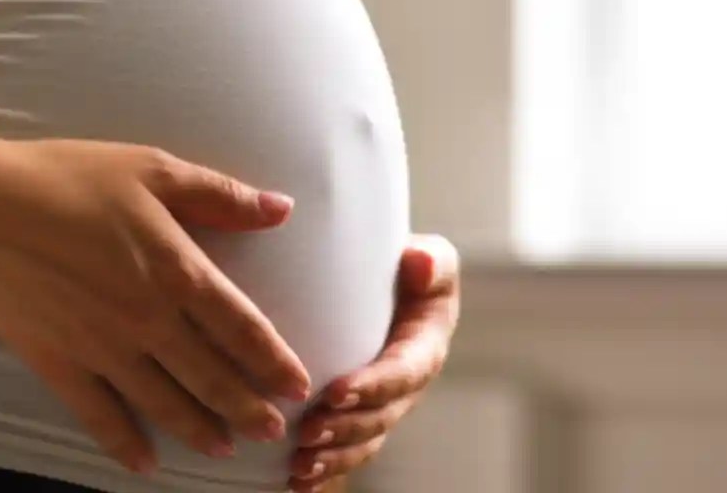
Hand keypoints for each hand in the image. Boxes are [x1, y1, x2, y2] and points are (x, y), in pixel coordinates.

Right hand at [0, 138, 311, 473]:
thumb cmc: (69, 178)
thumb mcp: (154, 171)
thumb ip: (221, 195)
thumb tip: (282, 209)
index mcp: (178, 272)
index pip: (242, 328)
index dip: (274, 360)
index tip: (298, 385)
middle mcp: (148, 320)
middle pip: (211, 375)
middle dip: (248, 407)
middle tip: (274, 430)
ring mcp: (103, 348)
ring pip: (165, 402)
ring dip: (200, 429)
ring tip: (225, 449)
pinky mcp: (58, 364)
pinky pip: (100, 415)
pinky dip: (125, 443)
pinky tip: (144, 464)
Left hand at [286, 234, 460, 491]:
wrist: (390, 284)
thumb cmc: (411, 267)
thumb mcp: (431, 257)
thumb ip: (432, 260)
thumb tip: (419, 263)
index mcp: (425, 348)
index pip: (402, 372)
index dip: (372, 386)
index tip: (335, 392)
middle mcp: (406, 386)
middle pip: (380, 417)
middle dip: (345, 429)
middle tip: (307, 433)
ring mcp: (382, 406)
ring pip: (362, 442)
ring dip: (332, 458)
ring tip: (297, 467)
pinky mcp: (358, 416)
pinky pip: (345, 451)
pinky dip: (324, 470)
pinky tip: (294, 483)